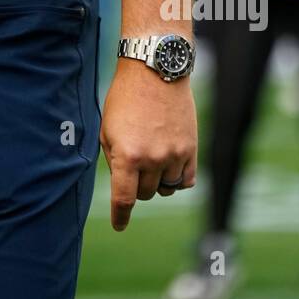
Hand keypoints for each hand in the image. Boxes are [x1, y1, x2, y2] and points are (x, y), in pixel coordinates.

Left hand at [100, 56, 196, 231]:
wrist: (155, 72)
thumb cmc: (125, 99)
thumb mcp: (108, 129)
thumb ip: (115, 160)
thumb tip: (122, 185)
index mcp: (127, 155)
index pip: (124, 199)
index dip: (121, 216)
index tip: (120, 226)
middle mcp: (152, 159)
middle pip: (145, 194)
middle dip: (136, 186)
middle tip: (133, 164)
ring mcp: (174, 155)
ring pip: (166, 189)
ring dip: (156, 181)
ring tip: (151, 157)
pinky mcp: (191, 148)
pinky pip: (185, 180)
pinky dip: (176, 179)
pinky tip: (169, 165)